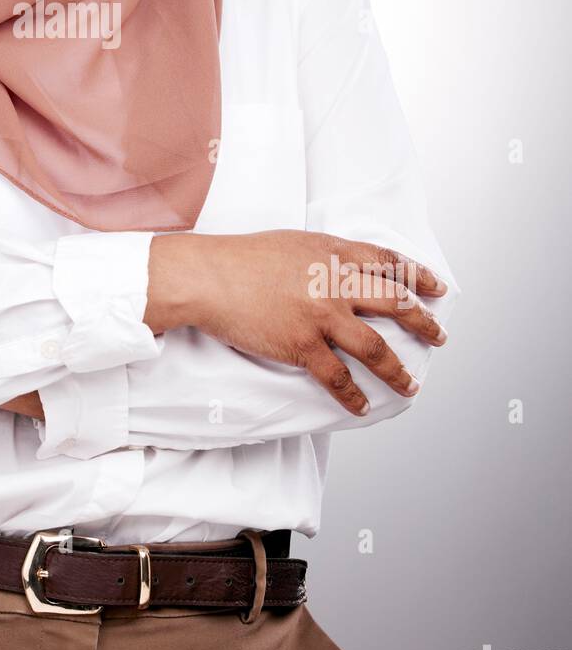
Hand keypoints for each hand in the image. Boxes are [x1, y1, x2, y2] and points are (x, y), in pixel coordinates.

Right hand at [147, 230, 449, 416]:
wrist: (210, 276)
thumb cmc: (243, 258)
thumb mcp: (294, 243)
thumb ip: (326, 255)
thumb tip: (345, 269)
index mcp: (334, 253)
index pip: (390, 263)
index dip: (419, 276)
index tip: (435, 288)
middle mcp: (336, 283)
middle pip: (396, 303)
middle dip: (424, 323)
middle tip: (438, 335)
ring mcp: (321, 316)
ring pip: (376, 348)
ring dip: (398, 370)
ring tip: (410, 384)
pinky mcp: (302, 345)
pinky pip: (338, 377)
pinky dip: (353, 395)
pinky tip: (361, 406)